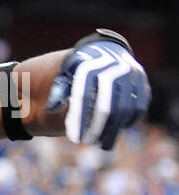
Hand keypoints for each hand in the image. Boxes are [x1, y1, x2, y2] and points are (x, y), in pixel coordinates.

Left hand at [47, 29, 149, 149]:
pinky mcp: (143, 82)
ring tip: (103, 144)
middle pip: (106, 106)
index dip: (78, 119)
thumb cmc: (81, 69)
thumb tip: (51, 108)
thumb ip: (59, 90)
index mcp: (90, 67)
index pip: (83, 97)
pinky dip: (128, 121)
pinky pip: (138, 107)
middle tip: (86, 142)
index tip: (73, 137)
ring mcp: (131, 75)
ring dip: (113, 130)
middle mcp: (113, 69)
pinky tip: (117, 130)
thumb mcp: (66, 74)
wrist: (107, 50)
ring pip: (124, 109)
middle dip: (96, 128)